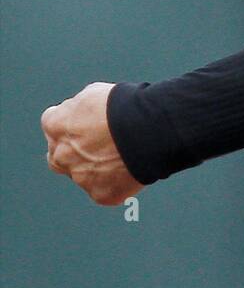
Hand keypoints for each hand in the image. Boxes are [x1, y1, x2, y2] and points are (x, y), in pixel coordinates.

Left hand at [41, 82, 143, 205]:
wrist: (146, 129)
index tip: (86, 122)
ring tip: (123, 154)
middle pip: (59, 156)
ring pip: (83, 175)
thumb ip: (77, 110)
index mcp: (55, 126)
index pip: (53, 125)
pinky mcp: (101, 194)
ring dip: (96, 167)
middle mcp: (61, 155)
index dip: (71, 123)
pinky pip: (105, 189)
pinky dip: (115, 181)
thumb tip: (79, 119)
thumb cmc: (121, 105)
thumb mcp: (91, 94)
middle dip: (72, 151)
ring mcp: (80, 178)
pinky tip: (130, 167)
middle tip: (97, 144)